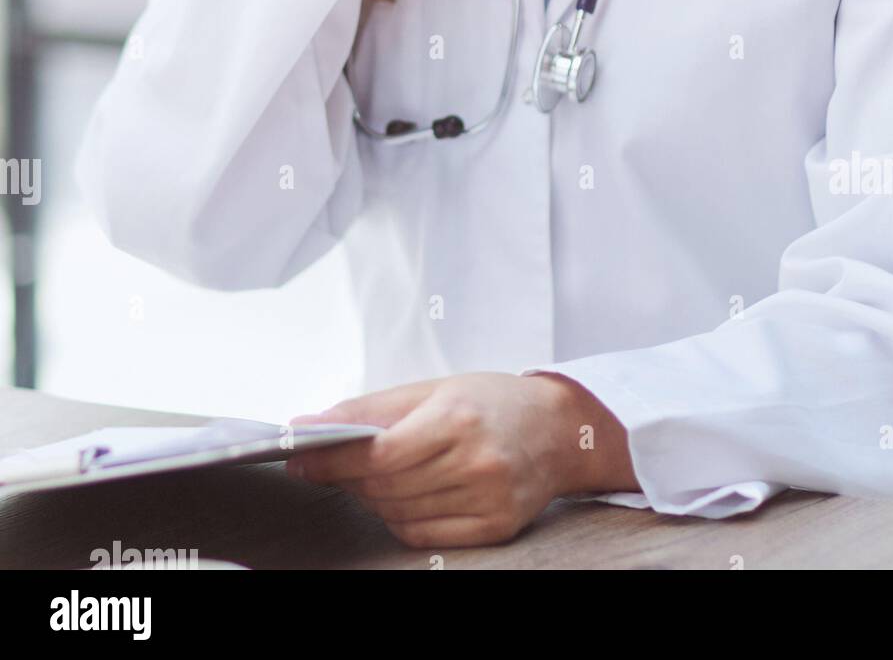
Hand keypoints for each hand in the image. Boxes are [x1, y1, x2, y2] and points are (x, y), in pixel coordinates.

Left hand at [287, 372, 638, 547]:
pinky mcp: (495, 527)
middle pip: (384, 485)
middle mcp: (476, 461)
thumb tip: (311, 424)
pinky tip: (405, 496)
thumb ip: (370, 409)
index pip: (379, 453)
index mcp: (458, 418)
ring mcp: (488, 499)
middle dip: (348, 477)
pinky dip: (401, 518)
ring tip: (378, 474)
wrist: (559, 428)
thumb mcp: (434, 388)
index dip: (332, 460)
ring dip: (374, 497)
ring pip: (398, 513)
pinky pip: (423, 534)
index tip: (301, 459)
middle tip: (332, 462)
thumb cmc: (493, 401)